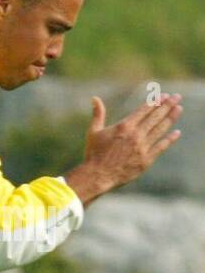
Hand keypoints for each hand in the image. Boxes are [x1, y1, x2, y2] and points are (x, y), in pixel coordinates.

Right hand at [65, 94, 182, 203]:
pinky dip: (169, 139)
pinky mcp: (146, 160)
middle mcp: (136, 135)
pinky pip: (161, 147)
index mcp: (124, 126)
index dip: (156, 101)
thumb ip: (98, 114)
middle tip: (177, 97)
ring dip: (171, 118)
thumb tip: (94, 98)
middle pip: (156, 116)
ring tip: (179, 109)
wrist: (97, 176)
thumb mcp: (93, 131)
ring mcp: (142, 147)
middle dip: (168, 105)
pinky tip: (176, 133)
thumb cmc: (93, 154)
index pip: (145, 109)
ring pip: (160, 129)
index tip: (164, 96)